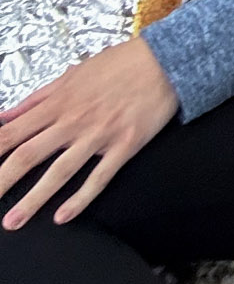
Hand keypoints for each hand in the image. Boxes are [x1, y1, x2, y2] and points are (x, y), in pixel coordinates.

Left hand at [0, 35, 178, 227]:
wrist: (167, 61)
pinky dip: (80, 198)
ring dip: (33, 199)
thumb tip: (5, 115)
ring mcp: (99, 135)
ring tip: (12, 222)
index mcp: (58, 103)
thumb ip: (37, 97)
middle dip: (1, 180)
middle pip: (28, 156)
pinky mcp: (125, 145)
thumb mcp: (73, 74)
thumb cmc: (120, 64)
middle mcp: (73, 121)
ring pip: (59, 172)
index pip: (12, 132)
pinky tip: (63, 216)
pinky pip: (99, 177)